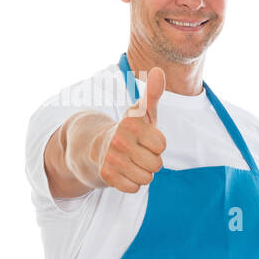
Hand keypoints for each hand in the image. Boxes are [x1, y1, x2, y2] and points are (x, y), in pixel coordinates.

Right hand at [91, 66, 167, 193]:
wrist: (97, 148)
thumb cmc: (129, 131)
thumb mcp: (141, 113)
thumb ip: (152, 94)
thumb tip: (159, 70)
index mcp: (131, 124)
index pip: (161, 145)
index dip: (157, 144)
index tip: (145, 139)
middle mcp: (118, 140)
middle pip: (156, 165)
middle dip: (151, 161)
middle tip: (137, 152)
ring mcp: (110, 159)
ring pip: (147, 178)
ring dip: (142, 173)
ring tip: (131, 162)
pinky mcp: (106, 176)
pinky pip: (134, 188)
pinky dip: (132, 183)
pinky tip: (123, 172)